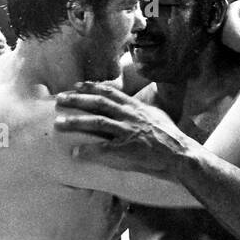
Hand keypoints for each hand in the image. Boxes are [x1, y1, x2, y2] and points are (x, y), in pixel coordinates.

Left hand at [54, 81, 190, 175]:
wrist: (180, 153)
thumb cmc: (171, 136)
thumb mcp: (157, 114)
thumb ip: (144, 109)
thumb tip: (139, 104)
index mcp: (135, 106)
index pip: (110, 92)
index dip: (91, 87)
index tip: (76, 85)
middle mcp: (129, 115)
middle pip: (98, 103)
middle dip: (77, 100)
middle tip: (59, 99)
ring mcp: (128, 131)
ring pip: (97, 122)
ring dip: (76, 122)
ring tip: (58, 123)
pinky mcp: (128, 149)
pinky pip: (103, 149)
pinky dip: (88, 151)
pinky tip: (75, 153)